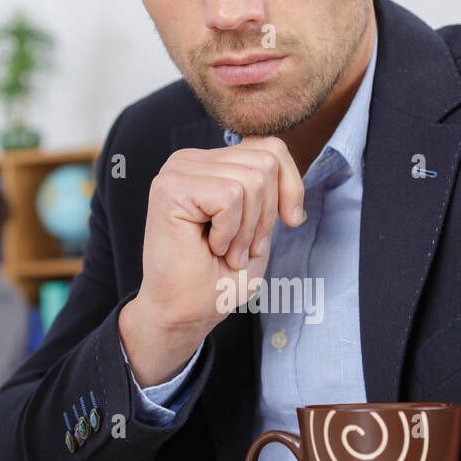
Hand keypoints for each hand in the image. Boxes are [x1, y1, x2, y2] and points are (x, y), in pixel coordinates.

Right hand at [120, 136, 303, 386]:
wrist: (185, 314)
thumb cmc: (217, 277)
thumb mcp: (259, 225)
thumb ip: (268, 186)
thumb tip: (280, 159)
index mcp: (210, 164)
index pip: (269, 147)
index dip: (291, 186)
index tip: (291, 221)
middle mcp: (191, 160)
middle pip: (266, 162)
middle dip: (266, 215)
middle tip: (242, 248)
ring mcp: (177, 170)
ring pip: (252, 179)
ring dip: (247, 229)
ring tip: (225, 251)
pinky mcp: (170, 188)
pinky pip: (230, 196)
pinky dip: (229, 231)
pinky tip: (209, 246)